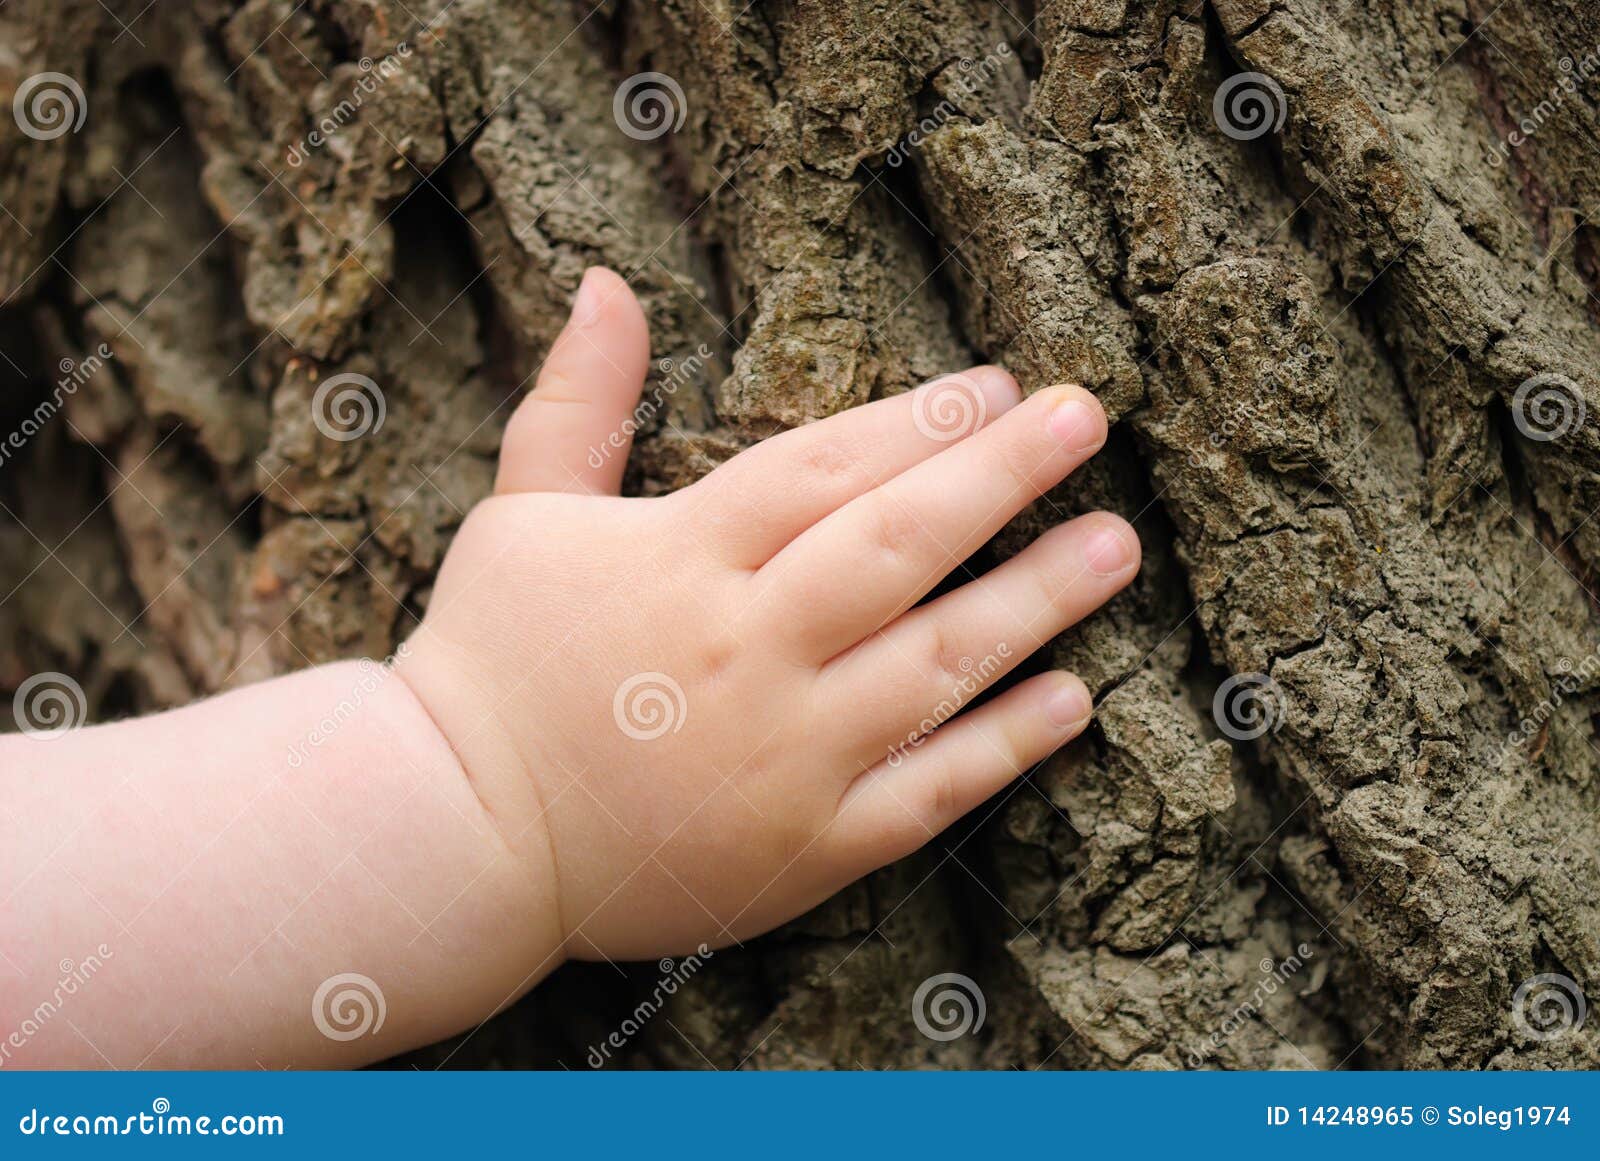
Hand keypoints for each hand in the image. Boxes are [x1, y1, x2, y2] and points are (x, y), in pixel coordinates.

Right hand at [398, 268, 1140, 963]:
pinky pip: (923, 792)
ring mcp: (783, 755)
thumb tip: (604, 282)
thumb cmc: (489, 664)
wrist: (459, 835)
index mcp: (683, 559)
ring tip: (1112, 547)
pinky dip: (1002, 746)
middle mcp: (746, 650)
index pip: (825, 468)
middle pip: (898, 546)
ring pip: (934, 666)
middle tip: (1086, 422)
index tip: (1000, 385)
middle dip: (1000, 477)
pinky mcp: (805, 847)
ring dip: (1034, 601)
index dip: (921, 420)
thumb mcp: (518, 511)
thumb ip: (579, 401)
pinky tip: (1073, 699)